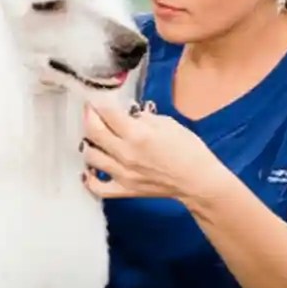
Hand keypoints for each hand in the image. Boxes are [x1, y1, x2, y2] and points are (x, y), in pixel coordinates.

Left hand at [80, 100, 227, 200]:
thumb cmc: (189, 150)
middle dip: (89, 116)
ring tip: (94, 137)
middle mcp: (126, 154)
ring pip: (90, 156)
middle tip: (91, 111)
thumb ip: (143, 117)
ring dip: (88, 143)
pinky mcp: (124, 189)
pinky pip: (97, 186)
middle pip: (93, 132)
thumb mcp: (168, 123)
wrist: (198, 180)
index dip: (98, 102)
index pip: (107, 113)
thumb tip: (127, 114)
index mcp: (138, 134)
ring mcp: (123, 173)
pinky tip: (90, 168)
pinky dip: (89, 177)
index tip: (96, 98)